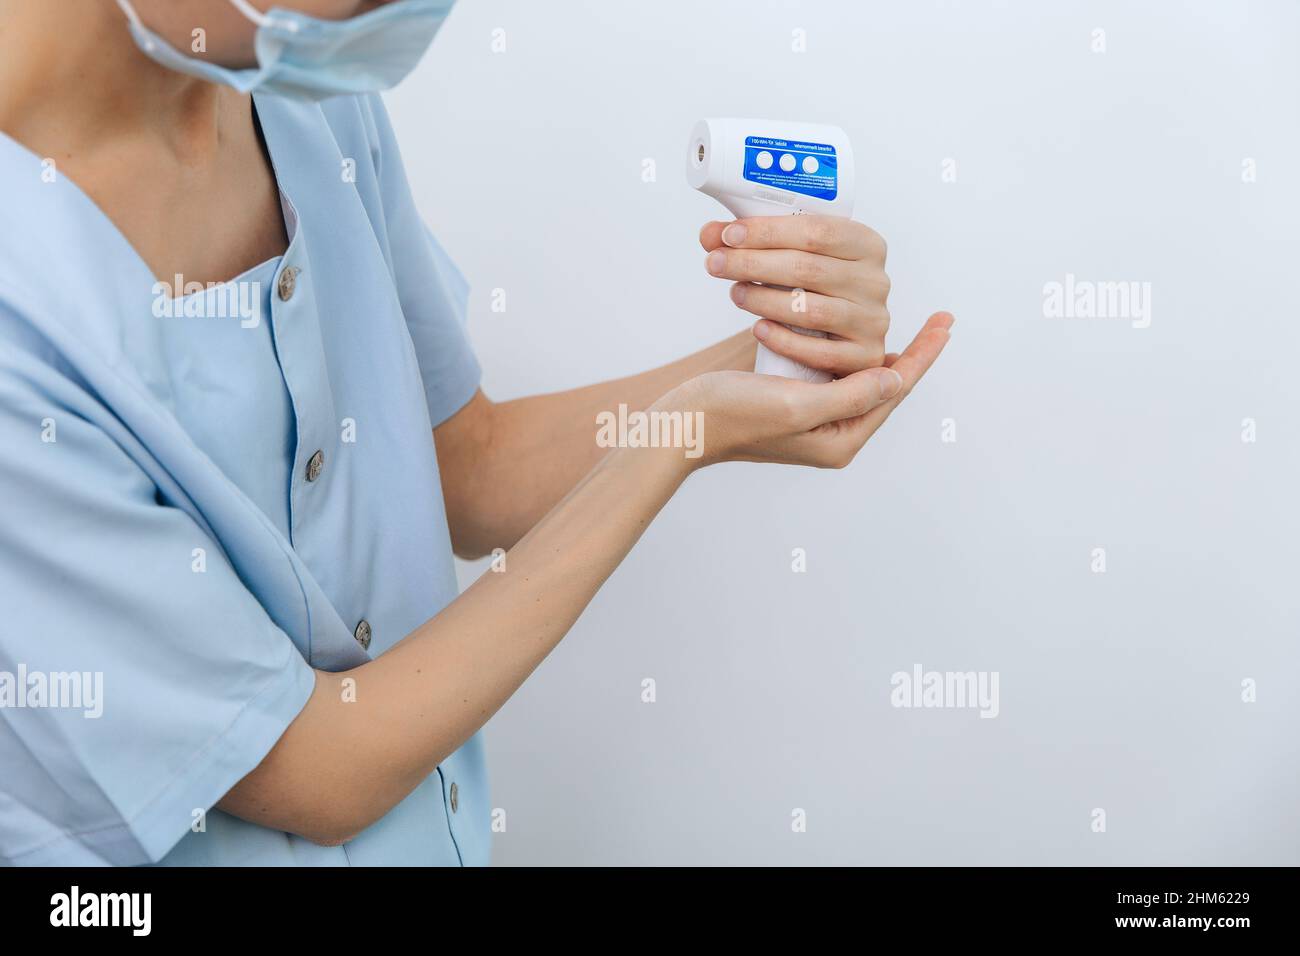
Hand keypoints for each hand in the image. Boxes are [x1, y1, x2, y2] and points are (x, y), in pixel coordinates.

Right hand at [656, 311, 953, 469]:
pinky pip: (832, 366)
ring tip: (906, 320)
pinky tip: (855, 322)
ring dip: (878, 344)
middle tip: (940, 318)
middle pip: (884, 382)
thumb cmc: (728, 417)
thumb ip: (848, 397)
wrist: (680, 419)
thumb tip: (896, 381)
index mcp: (839, 440)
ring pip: (859, 372)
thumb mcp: (795, 407)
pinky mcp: (793, 396)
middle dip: (907, 350)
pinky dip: (845, 342)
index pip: (893, 391)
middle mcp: (832, 430)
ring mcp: (813, 414)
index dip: (922, 355)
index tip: (946, 322)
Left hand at [700, 215, 890, 376]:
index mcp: (866, 243)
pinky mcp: (864, 357)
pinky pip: (820, 352)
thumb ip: (752, 242)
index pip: (816, 230)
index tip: (728, 236)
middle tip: (716, 263)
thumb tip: (709, 234)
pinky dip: (785, 340)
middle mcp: (876, 281)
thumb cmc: (813, 289)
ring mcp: (873, 321)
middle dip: (753, 264)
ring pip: (811, 310)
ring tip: (735, 294)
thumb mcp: (791, 258)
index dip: (768, 232)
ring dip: (764, 301)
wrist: (841, 336)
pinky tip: (758, 329)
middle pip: (808, 268)